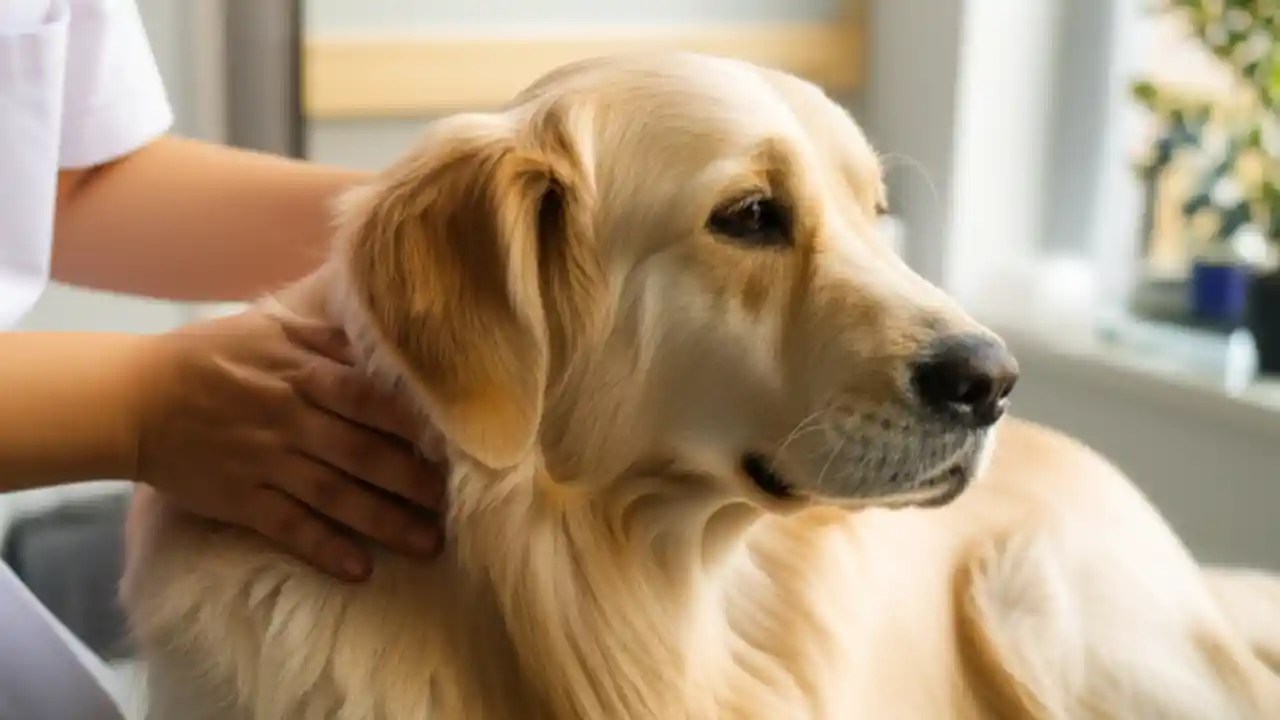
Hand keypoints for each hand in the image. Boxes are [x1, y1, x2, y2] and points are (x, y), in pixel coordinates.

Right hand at [135, 306, 445, 580]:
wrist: (134, 399)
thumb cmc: (211, 357)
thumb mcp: (271, 328)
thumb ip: (329, 339)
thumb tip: (387, 340)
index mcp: (300, 373)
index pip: (369, 399)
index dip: (414, 422)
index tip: (456, 442)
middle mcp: (289, 419)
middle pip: (363, 453)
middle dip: (414, 480)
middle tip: (458, 504)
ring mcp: (265, 463)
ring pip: (335, 496)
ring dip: (385, 522)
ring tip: (429, 544)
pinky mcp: (241, 500)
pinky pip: (288, 528)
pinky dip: (323, 549)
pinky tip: (360, 570)